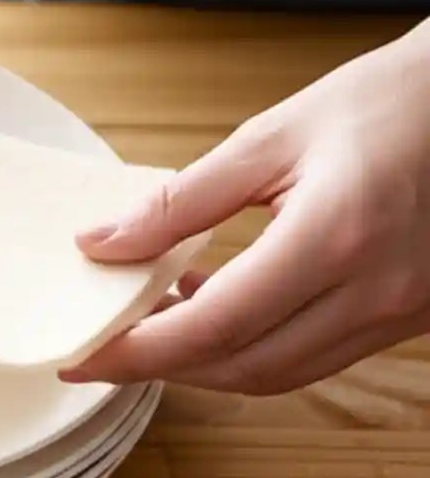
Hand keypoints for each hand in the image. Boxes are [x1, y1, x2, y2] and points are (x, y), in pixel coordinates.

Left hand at [62, 18, 429, 394]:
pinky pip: (314, 356)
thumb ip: (179, 200)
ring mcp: (398, 314)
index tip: (81, 357)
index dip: (138, 352)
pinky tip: (213, 305)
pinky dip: (253, 347)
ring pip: (279, 373)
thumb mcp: (269, 137)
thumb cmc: (384, 103)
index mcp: (333, 238)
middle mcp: (373, 293)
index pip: (214, 326)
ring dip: (206, 362)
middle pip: (243, 367)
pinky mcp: (407, 317)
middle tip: (103, 348)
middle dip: (163, 367)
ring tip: (150, 321)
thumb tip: (101, 243)